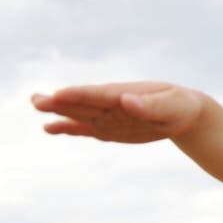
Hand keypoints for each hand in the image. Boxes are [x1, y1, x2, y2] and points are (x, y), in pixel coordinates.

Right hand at [31, 82, 205, 142]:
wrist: (185, 112)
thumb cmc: (181, 104)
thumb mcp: (173, 106)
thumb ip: (150, 106)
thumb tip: (127, 100)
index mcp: (127, 94)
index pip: (100, 95)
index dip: (80, 96)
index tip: (59, 95)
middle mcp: (113, 104)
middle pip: (84, 104)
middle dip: (61, 103)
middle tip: (36, 100)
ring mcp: (110, 116)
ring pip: (81, 115)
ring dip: (59, 113)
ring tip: (36, 105)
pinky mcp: (111, 128)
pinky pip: (89, 129)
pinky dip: (71, 129)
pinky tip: (51, 128)